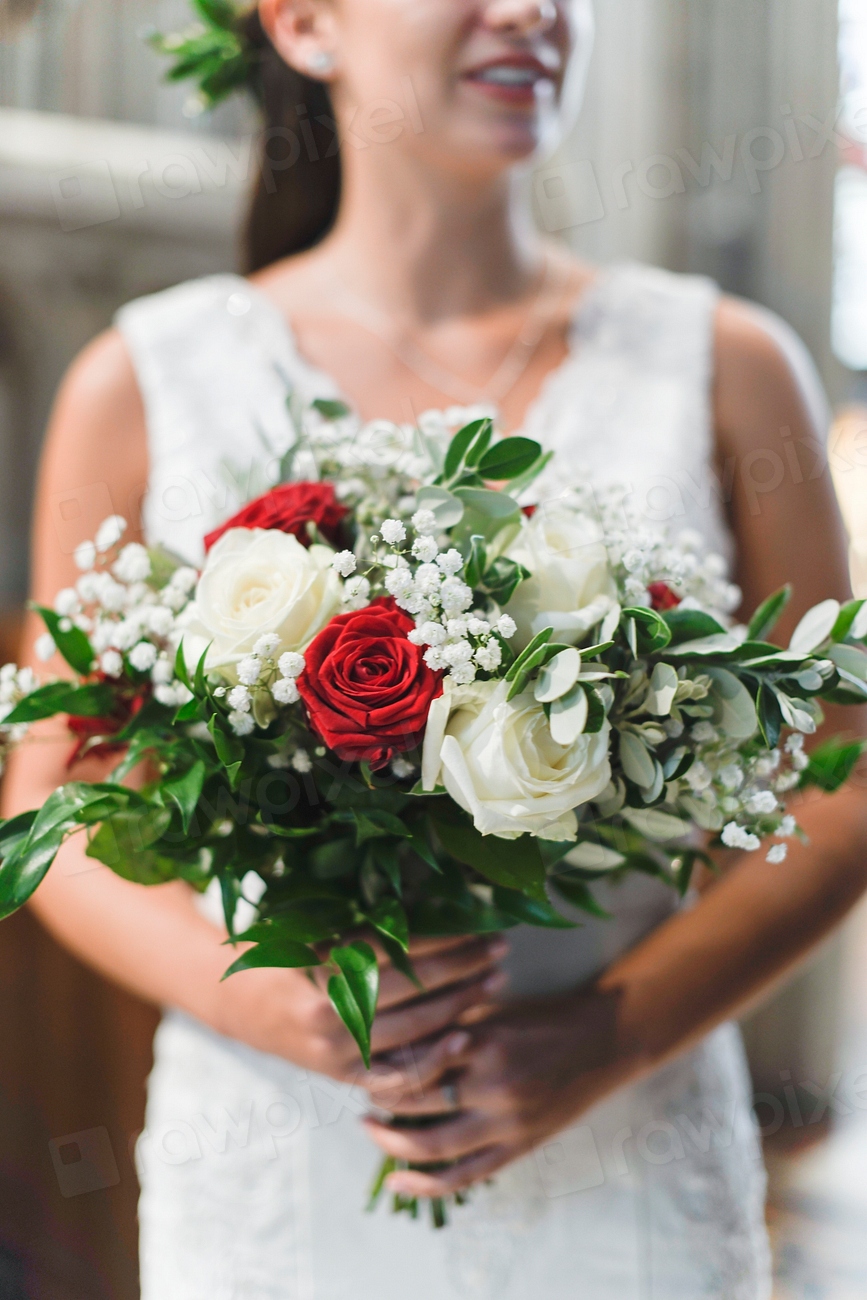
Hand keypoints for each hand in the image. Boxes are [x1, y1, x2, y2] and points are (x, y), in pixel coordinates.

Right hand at [213, 933, 508, 1094]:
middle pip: (413, 986)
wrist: (245, 1006)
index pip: (398, 948)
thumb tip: (435, 907)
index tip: (478, 923)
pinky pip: (394, 1076)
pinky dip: (431, 1061)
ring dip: (460, 1005)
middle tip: (500, 949)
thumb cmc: (288, 956)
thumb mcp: (316, 929)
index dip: (443, 937)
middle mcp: (330, 1008)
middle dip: (463, 966)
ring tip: (495, 984)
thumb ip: (367, 928)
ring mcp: (336, 1048)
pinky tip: (464, 1040)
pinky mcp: (341, 1075)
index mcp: (322, 963)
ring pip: (413, 1028)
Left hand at [363, 988, 634, 1197]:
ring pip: (431, 1144)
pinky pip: (463, 1176)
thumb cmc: (544, 1017)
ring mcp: (507, 1122)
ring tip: (369, 1129)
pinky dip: (425, 1185)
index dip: (382, 1063)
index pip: (415, 1059)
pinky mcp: (519, 1147)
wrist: (603, 1040)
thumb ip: (448, 1024)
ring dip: (391, 1141)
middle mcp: (492, 1084)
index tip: (363, 1058)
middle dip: (380, 1098)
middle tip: (361, 1091)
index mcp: (483, 1041)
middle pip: (415, 1101)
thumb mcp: (493, 1010)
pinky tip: (396, 1181)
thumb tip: (393, 1037)